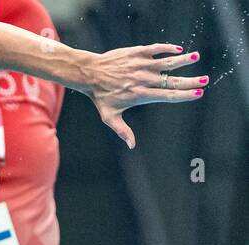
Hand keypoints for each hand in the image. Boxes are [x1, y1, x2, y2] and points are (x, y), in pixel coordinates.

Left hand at [84, 45, 206, 148]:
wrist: (90, 74)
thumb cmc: (100, 97)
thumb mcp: (110, 116)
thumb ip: (123, 130)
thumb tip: (132, 146)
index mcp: (141, 95)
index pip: (168, 96)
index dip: (184, 95)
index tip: (199, 93)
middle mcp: (144, 80)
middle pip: (172, 80)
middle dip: (190, 80)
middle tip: (205, 79)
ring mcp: (141, 65)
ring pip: (167, 62)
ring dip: (183, 59)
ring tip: (196, 57)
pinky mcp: (137, 53)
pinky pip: (156, 49)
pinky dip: (167, 48)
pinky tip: (178, 49)